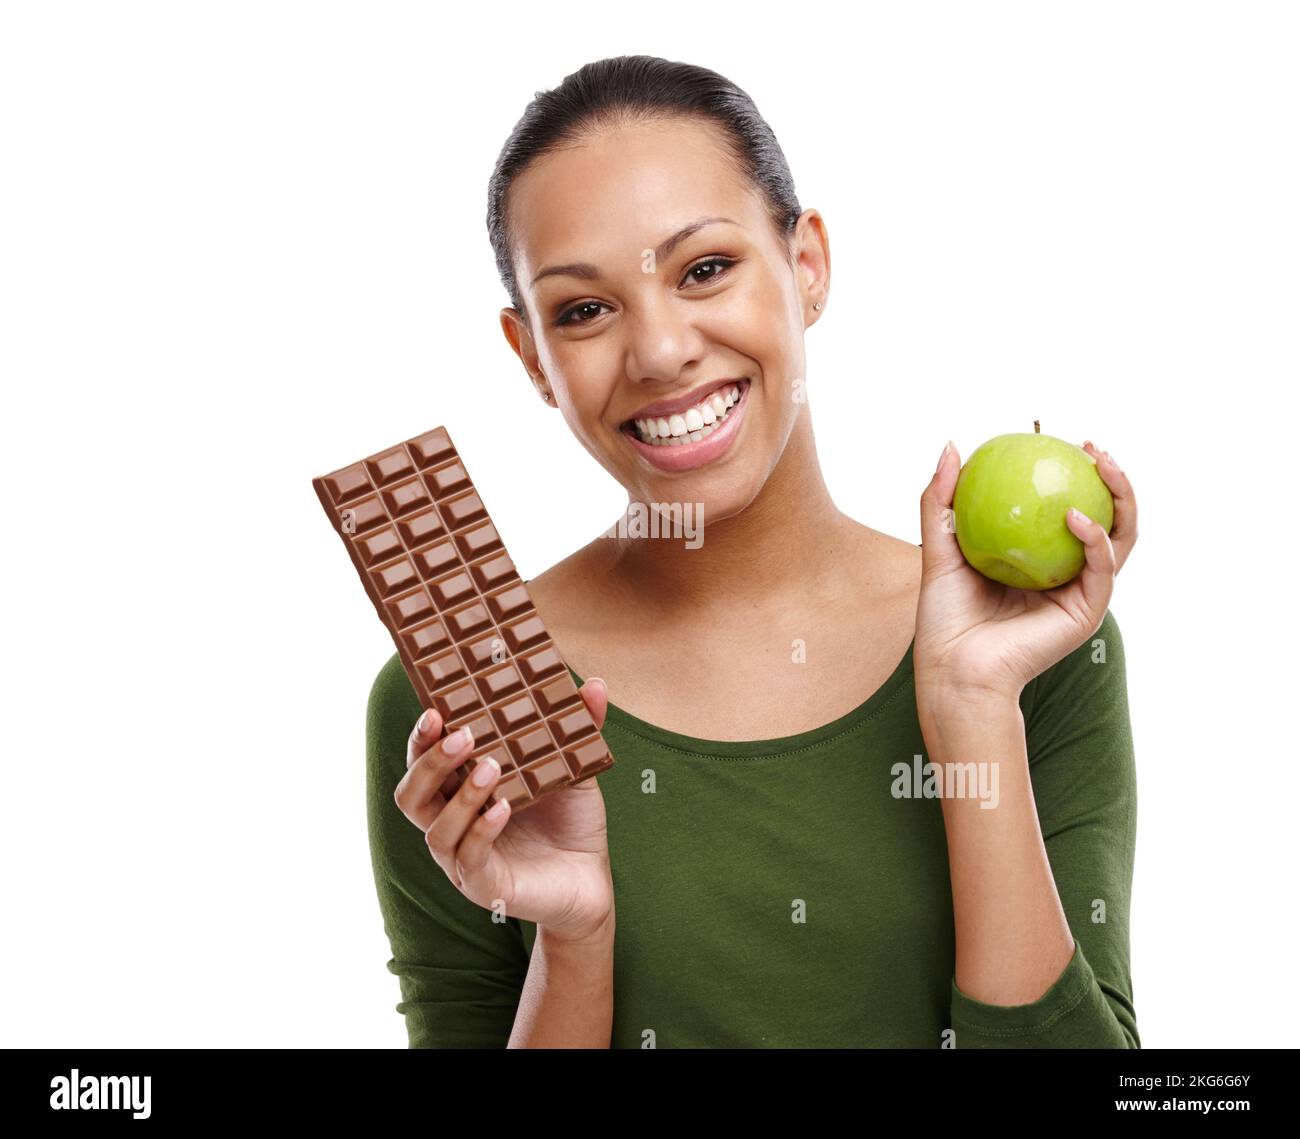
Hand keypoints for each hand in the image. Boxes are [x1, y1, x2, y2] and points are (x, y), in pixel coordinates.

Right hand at [393, 678, 614, 943]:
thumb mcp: (573, 770)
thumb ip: (577, 728)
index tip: (435, 710)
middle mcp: (451, 825)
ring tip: (491, 767)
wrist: (592, 881)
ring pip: (436, 829)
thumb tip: (594, 685)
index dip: (421, 738)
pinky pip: (470, 858)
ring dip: (461, 796)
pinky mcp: (484, 887)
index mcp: (460, 792)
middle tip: (462, 734)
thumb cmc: (570, 822)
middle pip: (412, 795)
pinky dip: (482, 830)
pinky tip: (503, 808)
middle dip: (430, 762)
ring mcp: (462, 859)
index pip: (422, 763)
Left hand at [915, 439, 1137, 707]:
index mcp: (1039, 558)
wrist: (952, 668)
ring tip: (1103, 465)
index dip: (1072, 473)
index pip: (1068, 506)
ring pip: (1121, 537)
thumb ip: (941, 500)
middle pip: (1108, 517)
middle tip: (1094, 448)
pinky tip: (1076, 516)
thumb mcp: (938, 548)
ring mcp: (1081, 592)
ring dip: (1121, 497)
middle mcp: (1066, 573)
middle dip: (1113, 479)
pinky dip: (1095, 539)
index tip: (1059, 438)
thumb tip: (952, 445)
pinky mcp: (1086, 611)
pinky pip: (1102, 567)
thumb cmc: (943, 617)